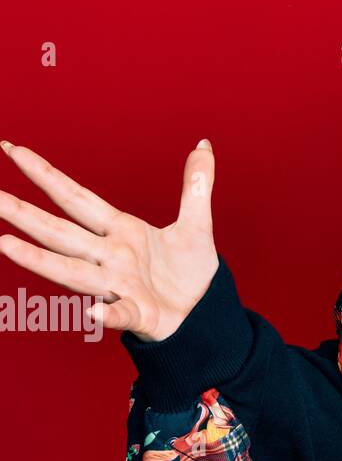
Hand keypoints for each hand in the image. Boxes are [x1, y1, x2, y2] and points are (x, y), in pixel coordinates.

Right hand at [0, 138, 219, 342]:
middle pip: (59, 231)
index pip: (75, 197)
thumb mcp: (197, 223)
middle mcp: (110, 257)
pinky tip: (92, 312)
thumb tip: (204, 145)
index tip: (12, 149)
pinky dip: (106, 316)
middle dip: (23, 213)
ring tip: (5, 244)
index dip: (45, 174)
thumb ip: (197, 185)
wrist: (203, 313)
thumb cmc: (188, 271)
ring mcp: (119, 286)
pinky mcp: (139, 314)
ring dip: (40, 260)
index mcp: (121, 230)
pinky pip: (120, 315)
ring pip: (72, 272)